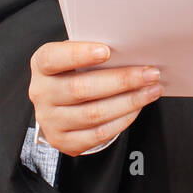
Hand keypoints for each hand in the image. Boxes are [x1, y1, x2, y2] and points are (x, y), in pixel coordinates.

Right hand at [28, 41, 161, 155]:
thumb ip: (94, 51)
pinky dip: (122, 120)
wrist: (59, 104)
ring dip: (129, 102)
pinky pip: (98, 134)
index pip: (53, 58)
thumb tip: (131, 51)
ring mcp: (50, 121)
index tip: (107, 50)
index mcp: (41, 66)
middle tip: (150, 73)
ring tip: (151, 90)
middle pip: (81, 89)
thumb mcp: (76, 55)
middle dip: (121, 80)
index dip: (79, 54)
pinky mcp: (64, 141)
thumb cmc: (74, 71)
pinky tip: (138, 107)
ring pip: (93, 114)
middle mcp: (41, 93)